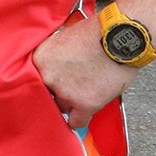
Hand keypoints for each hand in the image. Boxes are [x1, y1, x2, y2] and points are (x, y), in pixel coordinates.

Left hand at [33, 15, 136, 129]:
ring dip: (72, 102)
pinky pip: (77, 121)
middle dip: (59, 90)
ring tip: (86, 90)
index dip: (47, 80)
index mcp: (39, 60)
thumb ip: (52, 56)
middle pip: (48, 94)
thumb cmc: (96, 33)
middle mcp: (47, 77)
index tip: (53, 83)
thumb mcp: (62, 37)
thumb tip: (52, 67)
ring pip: (62, 107)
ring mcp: (65, 92)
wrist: (119, 36)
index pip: (35, 79)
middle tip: (72, 85)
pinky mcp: (85, 103)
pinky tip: (83, 114)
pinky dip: (80, 119)